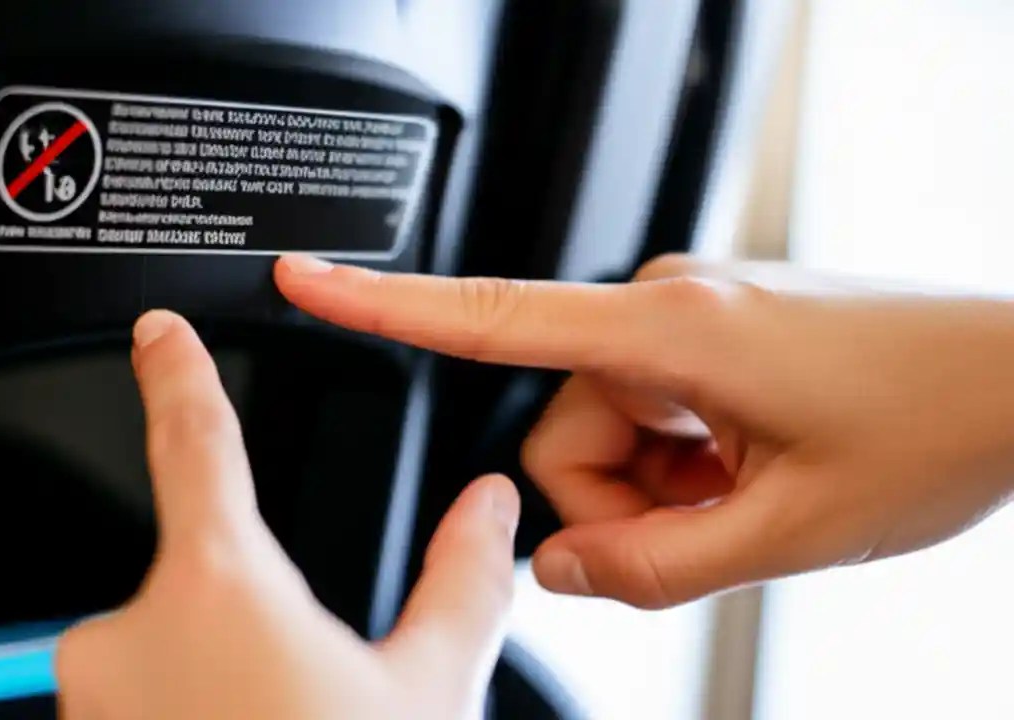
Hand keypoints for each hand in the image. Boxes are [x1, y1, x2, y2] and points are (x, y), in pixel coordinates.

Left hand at [56, 311, 520, 718]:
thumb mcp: (424, 692)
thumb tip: (491, 510)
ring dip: (216, 676)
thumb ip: (459, 584)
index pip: (194, 440)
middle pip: (199, 574)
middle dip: (248, 617)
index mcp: (219, 584)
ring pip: (165, 647)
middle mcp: (127, 630)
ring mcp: (90, 694)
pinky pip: (134, 699)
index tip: (157, 332)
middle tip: (302, 692)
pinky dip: (182, 710)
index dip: (177, 372)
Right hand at [275, 253, 1013, 608]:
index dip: (384, 302)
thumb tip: (557, 572)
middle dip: (621, 505)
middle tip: (713, 522)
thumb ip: (653, 567)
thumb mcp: (789, 532)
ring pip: (605, 439)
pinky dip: (684, 467)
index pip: (492, 314)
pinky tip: (750, 470)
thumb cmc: (938, 424)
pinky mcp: (706, 337)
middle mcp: (665, 308)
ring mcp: (687, 319)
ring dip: (661, 490)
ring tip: (747, 494)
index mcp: (671, 332)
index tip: (303, 280)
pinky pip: (648, 419)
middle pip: (562, 437)